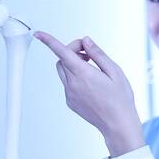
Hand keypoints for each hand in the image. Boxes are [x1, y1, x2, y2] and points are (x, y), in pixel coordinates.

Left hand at [33, 32, 145, 156]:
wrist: (118, 124)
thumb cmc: (120, 99)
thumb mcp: (114, 71)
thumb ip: (98, 54)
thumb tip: (86, 41)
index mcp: (84, 74)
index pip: (63, 52)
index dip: (49, 41)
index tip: (38, 34)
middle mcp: (73, 84)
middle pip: (62, 59)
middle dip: (72, 51)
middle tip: (88, 54)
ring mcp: (69, 94)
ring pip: (63, 71)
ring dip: (72, 64)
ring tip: (90, 67)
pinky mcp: (70, 102)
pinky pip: (67, 83)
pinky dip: (74, 77)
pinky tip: (90, 83)